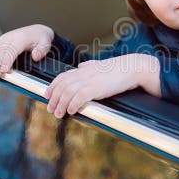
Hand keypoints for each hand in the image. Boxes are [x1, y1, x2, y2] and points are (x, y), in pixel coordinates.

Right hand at [0, 24, 53, 77]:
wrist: (36, 30)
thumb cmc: (41, 38)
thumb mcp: (46, 43)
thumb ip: (42, 50)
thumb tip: (35, 56)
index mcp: (21, 38)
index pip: (11, 49)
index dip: (6, 60)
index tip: (4, 70)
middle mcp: (11, 37)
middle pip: (0, 51)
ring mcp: (5, 38)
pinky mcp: (1, 41)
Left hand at [44, 54, 160, 117]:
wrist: (132, 68)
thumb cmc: (118, 68)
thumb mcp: (100, 64)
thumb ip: (89, 66)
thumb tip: (80, 67)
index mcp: (83, 69)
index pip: (61, 77)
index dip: (52, 87)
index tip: (47, 95)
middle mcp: (83, 74)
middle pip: (62, 86)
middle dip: (54, 99)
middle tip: (51, 109)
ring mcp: (89, 81)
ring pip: (67, 93)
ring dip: (61, 105)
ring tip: (58, 114)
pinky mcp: (96, 88)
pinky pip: (79, 97)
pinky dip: (73, 104)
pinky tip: (71, 111)